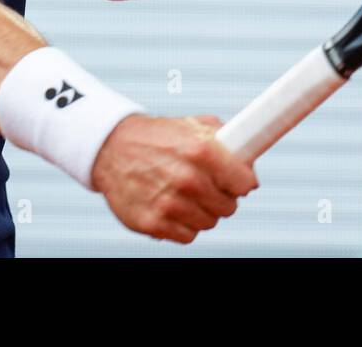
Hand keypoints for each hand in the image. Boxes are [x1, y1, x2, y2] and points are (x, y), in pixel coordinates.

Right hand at [91, 114, 258, 243]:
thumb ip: (226, 140)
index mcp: (201, 151)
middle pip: (229, 207)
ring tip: (184, 193)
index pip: (245, 184)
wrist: (111, 148)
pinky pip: (187, 236)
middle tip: (206, 185)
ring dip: (201, 211)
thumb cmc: (156, 137)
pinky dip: (182, 224)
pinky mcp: (154, 224)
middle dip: (221, 196)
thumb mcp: (192, 125)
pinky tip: (171, 205)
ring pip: (209, 222)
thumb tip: (250, 159)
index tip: (238, 182)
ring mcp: (170, 204)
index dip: (242, 182)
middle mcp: (187, 179)